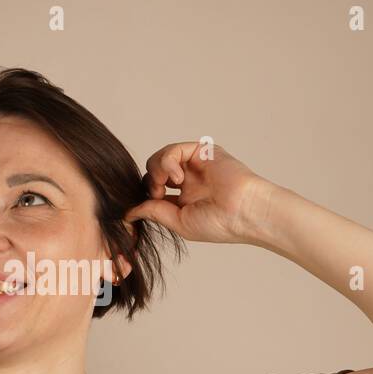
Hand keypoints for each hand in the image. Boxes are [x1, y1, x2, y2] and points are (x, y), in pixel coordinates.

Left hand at [124, 141, 270, 244]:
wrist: (244, 212)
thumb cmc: (220, 223)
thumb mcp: (178, 222)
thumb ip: (154, 212)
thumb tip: (128, 212)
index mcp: (184, 199)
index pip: (154, 190)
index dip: (145, 195)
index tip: (145, 205)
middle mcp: (189, 180)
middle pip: (154, 171)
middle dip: (149, 182)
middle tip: (157, 195)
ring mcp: (195, 165)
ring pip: (161, 158)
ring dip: (156, 171)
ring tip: (164, 185)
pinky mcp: (202, 151)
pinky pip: (174, 150)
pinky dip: (168, 161)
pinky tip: (177, 176)